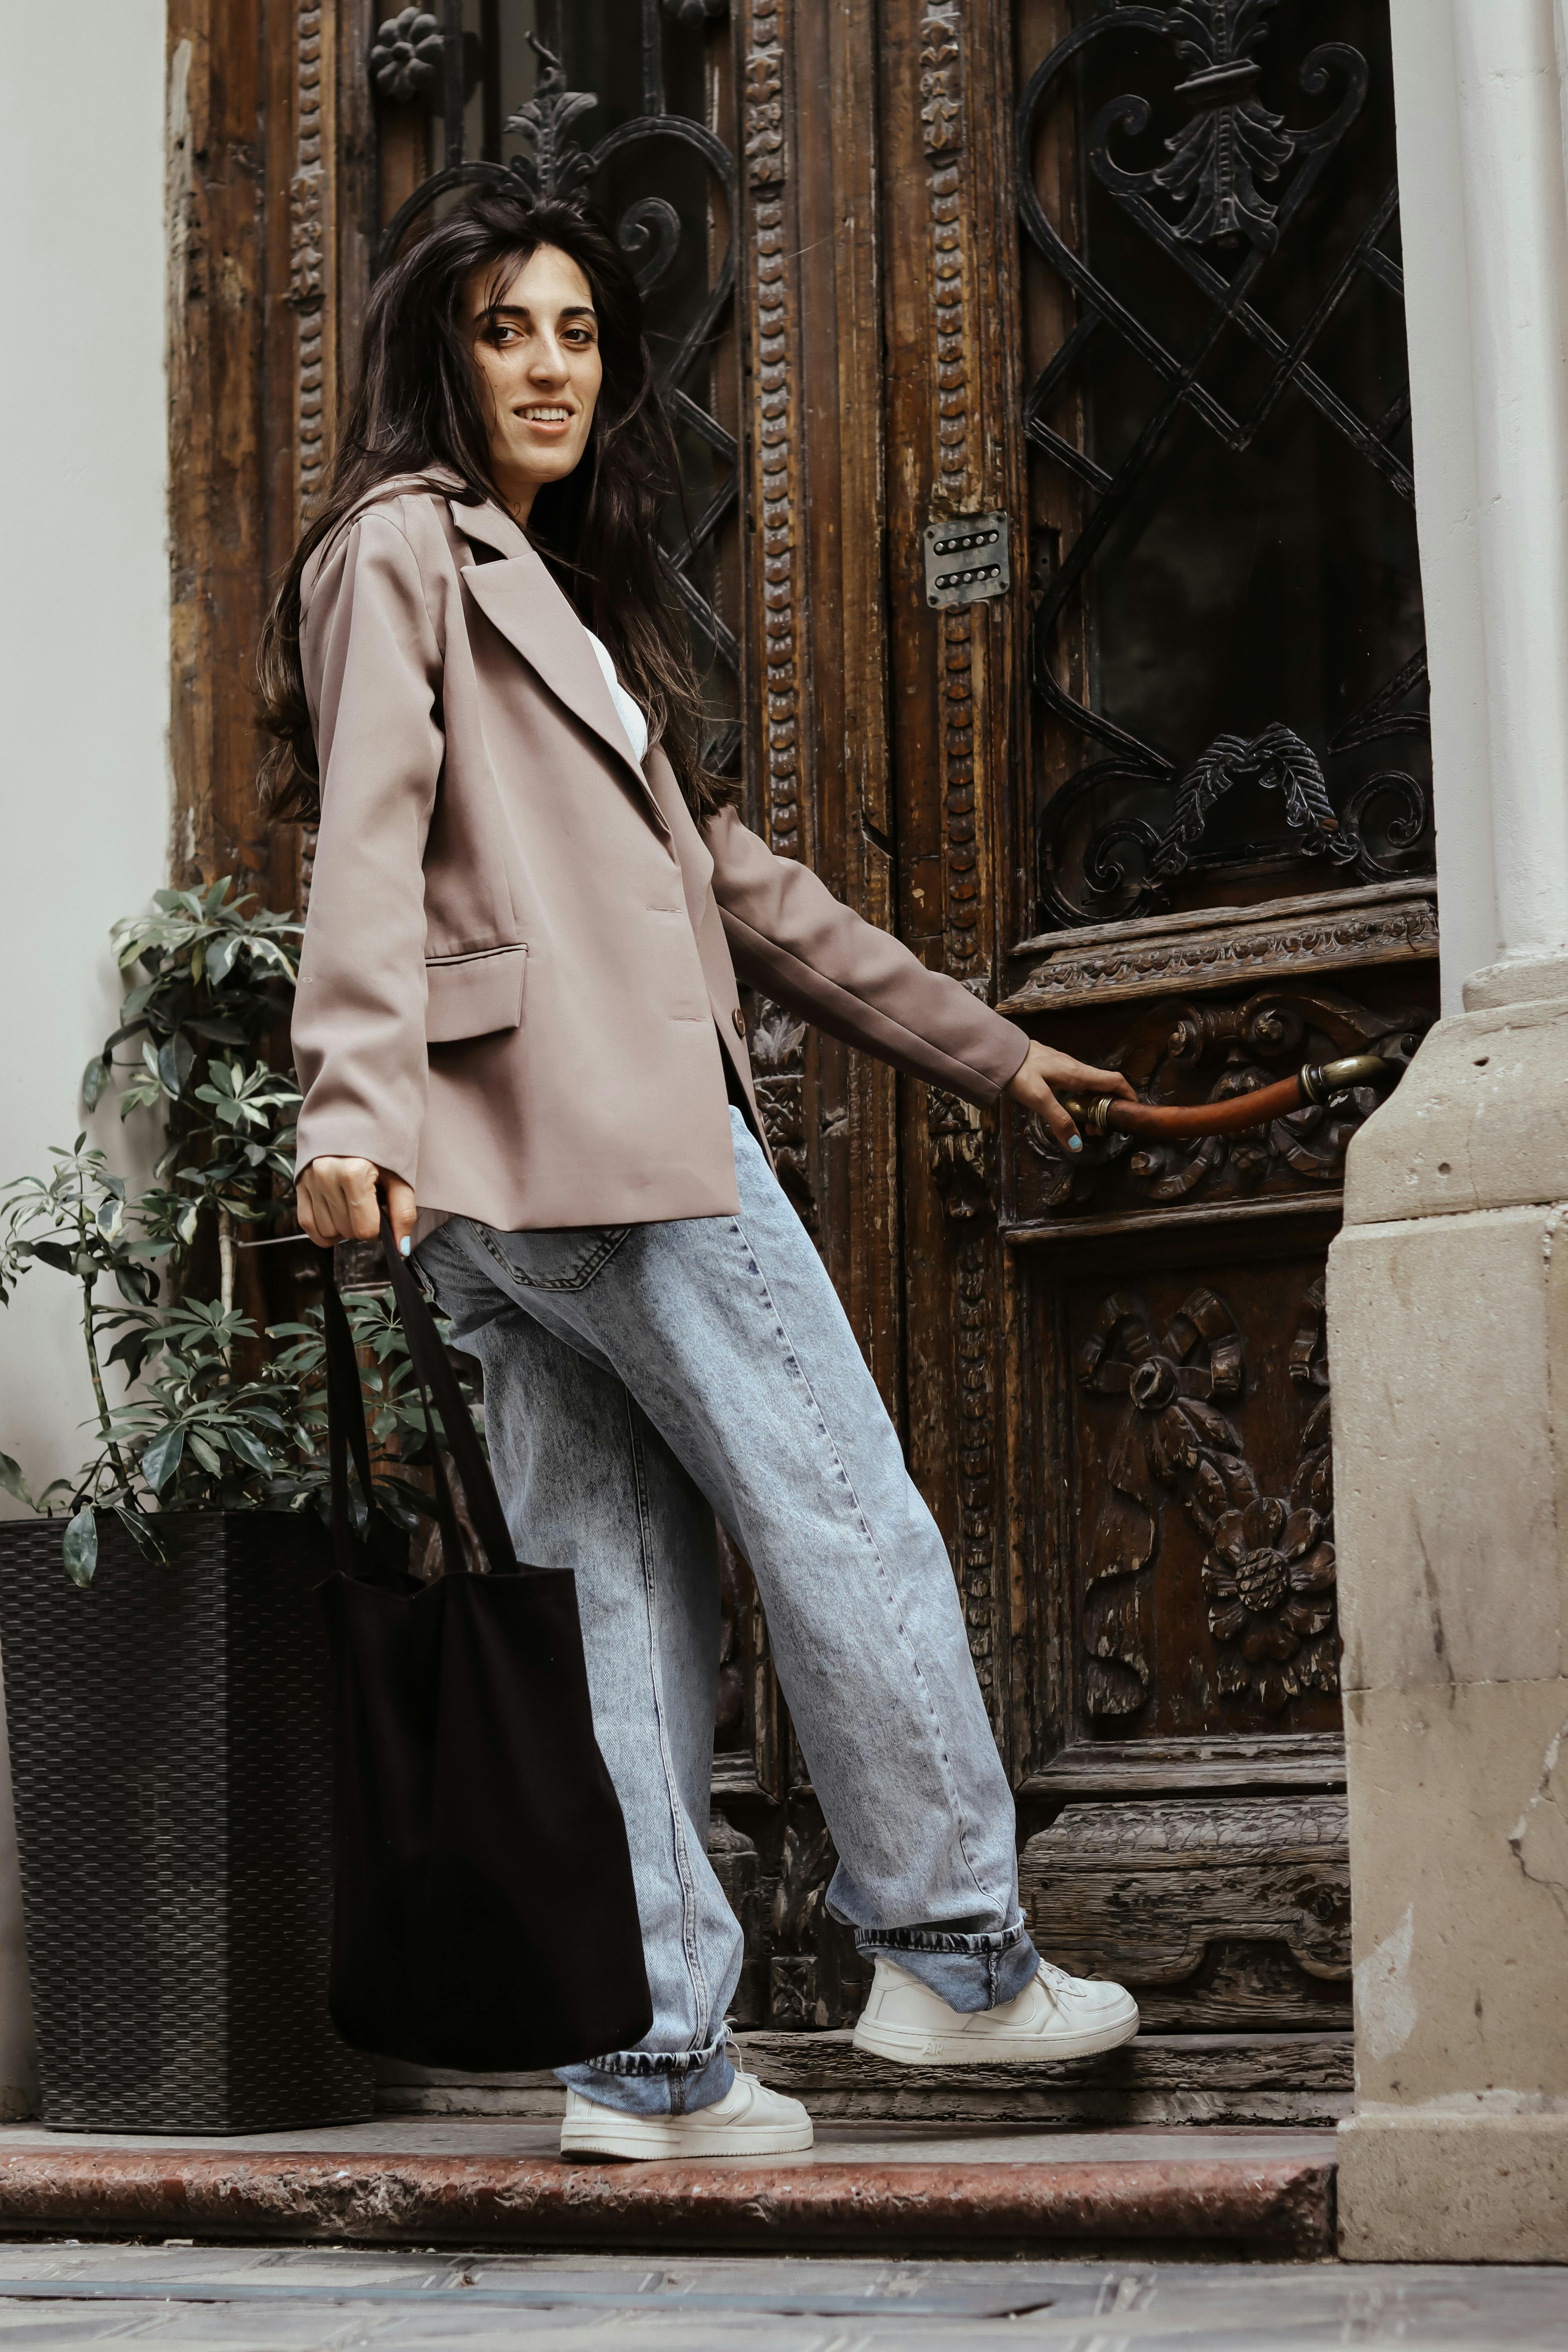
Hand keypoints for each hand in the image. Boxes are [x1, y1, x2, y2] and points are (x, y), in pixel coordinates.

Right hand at [295, 1157, 417, 1254]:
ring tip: (352, 1204)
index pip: (366, 1229)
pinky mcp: (299, 1183)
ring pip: (328, 1231)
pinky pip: (307, 1224)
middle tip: (368, 1204)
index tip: (381, 1211)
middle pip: (347, 1231)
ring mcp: (310, 1180)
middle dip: (362, 1225)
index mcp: (354, 1173)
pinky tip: (337, 1218)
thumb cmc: (382, 1147)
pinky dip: (323, 1230)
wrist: (355, 1119)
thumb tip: (401, 1247)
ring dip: (343, 1227)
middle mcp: (327, 1176)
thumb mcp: (400, 1176)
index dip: (378, 1227)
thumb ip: (403, 1212)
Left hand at [1005, 1039, 1135, 1153]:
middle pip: (1104, 1086)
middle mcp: (1075, 1068)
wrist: (998, 1052)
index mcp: (1077, 1073)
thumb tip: (1077, 1144)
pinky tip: (1069, 1110)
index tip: (1133, 1111)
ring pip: (1089, 1086)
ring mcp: (1065, 1066)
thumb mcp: (1039, 1098)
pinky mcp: (1054, 1068)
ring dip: (1093, 1106)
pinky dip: (1081, 1099)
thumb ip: (1059, 1121)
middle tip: (1100, 1130)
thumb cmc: (1018, 1072)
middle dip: (1108, 1108)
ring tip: (1085, 1126)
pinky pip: (1076, 1084)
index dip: (1128, 1094)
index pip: (1114, 1081)